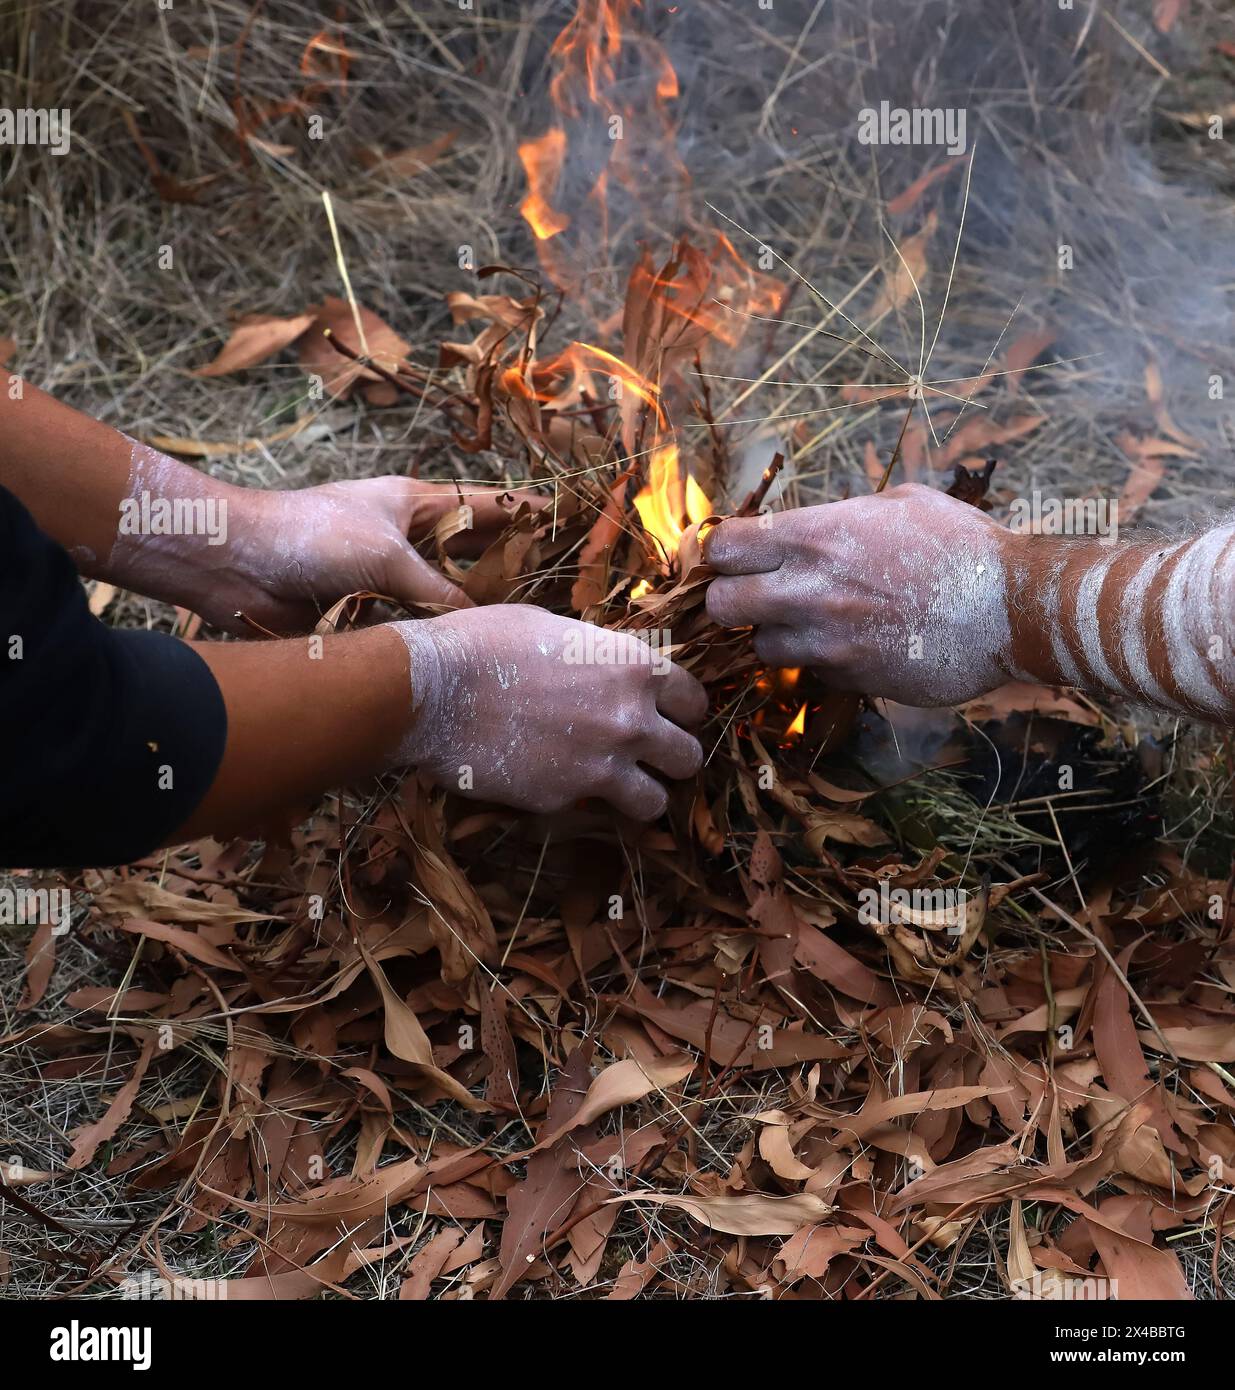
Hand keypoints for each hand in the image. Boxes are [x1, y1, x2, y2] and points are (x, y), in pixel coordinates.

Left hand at [199, 477, 540, 632]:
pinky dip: (435, 638)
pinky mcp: (367, 612)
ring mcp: (388, 576)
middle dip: (508, 570)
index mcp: (416, 503)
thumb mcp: (389, 556)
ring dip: (472, 611)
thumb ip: (440, 591)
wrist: (240, 564)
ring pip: (444, 596)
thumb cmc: (315, 535)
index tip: (568, 523)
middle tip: (555, 592)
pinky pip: (413, 627)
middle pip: (472, 554)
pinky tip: (467, 657)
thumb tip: (482, 623)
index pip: (485, 505)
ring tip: (522, 632)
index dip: (525, 513)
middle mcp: (408, 538)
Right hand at [394, 606, 706, 817]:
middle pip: (689, 756)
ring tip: (620, 788)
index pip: (694, 701)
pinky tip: (558, 784)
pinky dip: (584, 804)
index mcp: (635, 666)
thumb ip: (598, 654)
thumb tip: (607, 668)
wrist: (432, 687)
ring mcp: (601, 764)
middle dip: (672, 759)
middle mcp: (631, 718)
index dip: (682, 712)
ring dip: (642, 794)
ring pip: (656, 801)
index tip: (667, 718)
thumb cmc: (485, 641)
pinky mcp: (565, 798)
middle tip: (648, 758)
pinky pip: (596, 812)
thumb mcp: (556, 627)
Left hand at [704, 483, 1014, 705]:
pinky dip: (818, 663)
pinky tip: (852, 645)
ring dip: (774, 636)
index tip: (737, 556)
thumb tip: (813, 525)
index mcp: (817, 536)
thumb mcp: (900, 504)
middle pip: (720, 606)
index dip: (723, 553)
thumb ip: (842, 516)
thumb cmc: (963, 546)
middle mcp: (809, 590)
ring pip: (759, 647)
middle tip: (756, 596)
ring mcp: (826, 640)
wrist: (1013, 609)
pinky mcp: (848, 678)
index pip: (724, 547)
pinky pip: (809, 672)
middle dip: (731, 601)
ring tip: (809, 623)